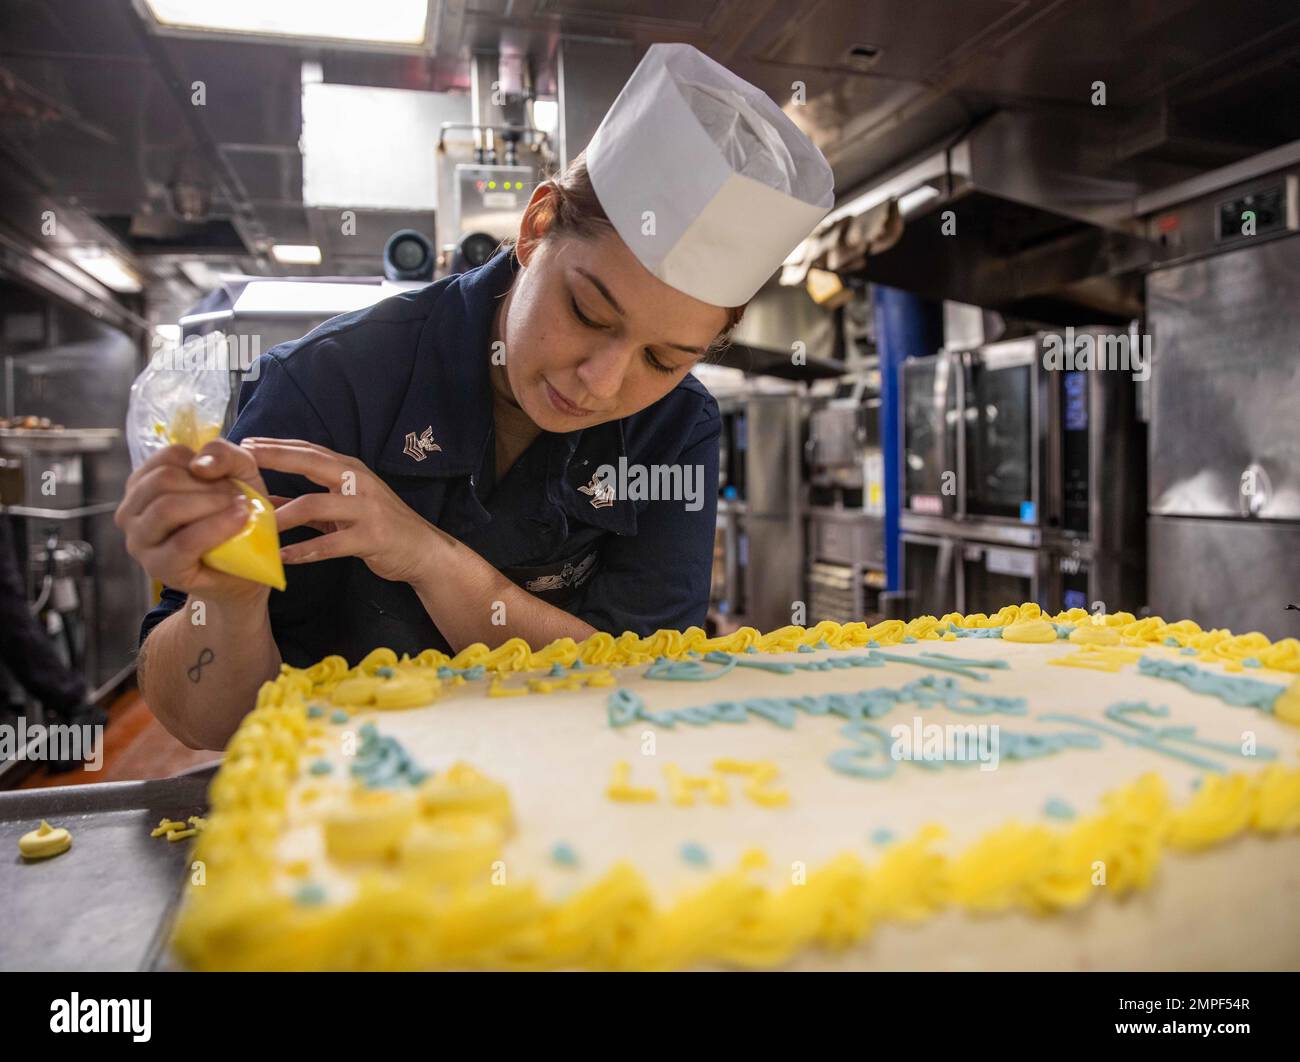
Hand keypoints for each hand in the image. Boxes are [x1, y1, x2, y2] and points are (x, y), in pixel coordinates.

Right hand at [115, 439, 273, 603]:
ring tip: (242, 511)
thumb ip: (223, 455)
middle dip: (210, 486)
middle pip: (163, 480)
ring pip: (167, 508)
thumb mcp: (239, 474)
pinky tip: (240, 521)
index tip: (228, 479)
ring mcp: (139, 540)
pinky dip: (216, 528)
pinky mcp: (157, 567)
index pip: (169, 456)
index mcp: (145, 483)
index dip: (205, 462)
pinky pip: (183, 542)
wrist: (244, 566)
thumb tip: (200, 463)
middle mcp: (131, 510)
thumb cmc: (234, 516)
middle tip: (240, 498)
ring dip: (213, 505)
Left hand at [243, 438, 443, 585]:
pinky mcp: (371, 537)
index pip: (309, 450)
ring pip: (315, 504)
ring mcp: (367, 509)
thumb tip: (265, 498)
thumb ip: (308, 501)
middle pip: (311, 464)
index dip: (277, 446)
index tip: (245, 444)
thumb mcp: (345, 507)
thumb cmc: (380, 526)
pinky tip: (282, 557)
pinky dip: (304, 551)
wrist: (423, 550)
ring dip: (282, 514)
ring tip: (256, 521)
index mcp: (351, 470)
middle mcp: (358, 482)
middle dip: (275, 460)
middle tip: (242, 462)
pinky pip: (330, 544)